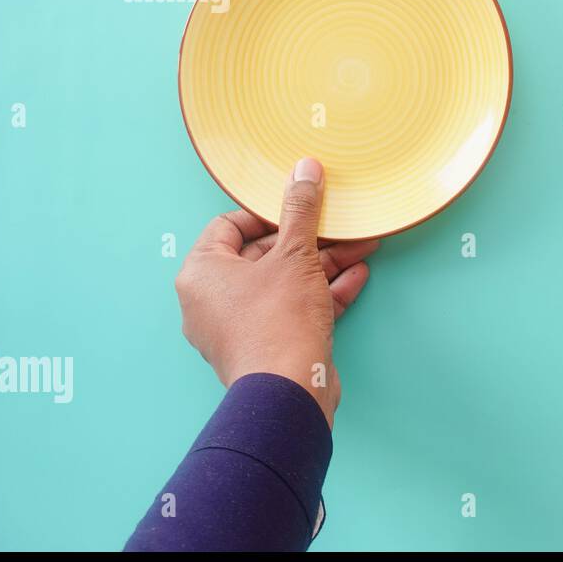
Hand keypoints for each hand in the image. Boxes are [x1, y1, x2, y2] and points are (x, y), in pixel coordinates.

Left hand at [174, 158, 377, 426]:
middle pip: (262, 255)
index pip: (228, 226)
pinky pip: (292, 309)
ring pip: (283, 283)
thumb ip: (301, 210)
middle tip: (339, 226)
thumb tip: (304, 169)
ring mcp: (238, 327)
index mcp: (202, 273)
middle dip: (308, 240)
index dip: (266, 212)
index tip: (298, 206)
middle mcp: (212, 300)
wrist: (290, 391)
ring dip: (322, 265)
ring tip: (360, 248)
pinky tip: (356, 277)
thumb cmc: (278, 320)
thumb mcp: (296, 254)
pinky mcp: (266, 346)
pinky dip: (321, 293)